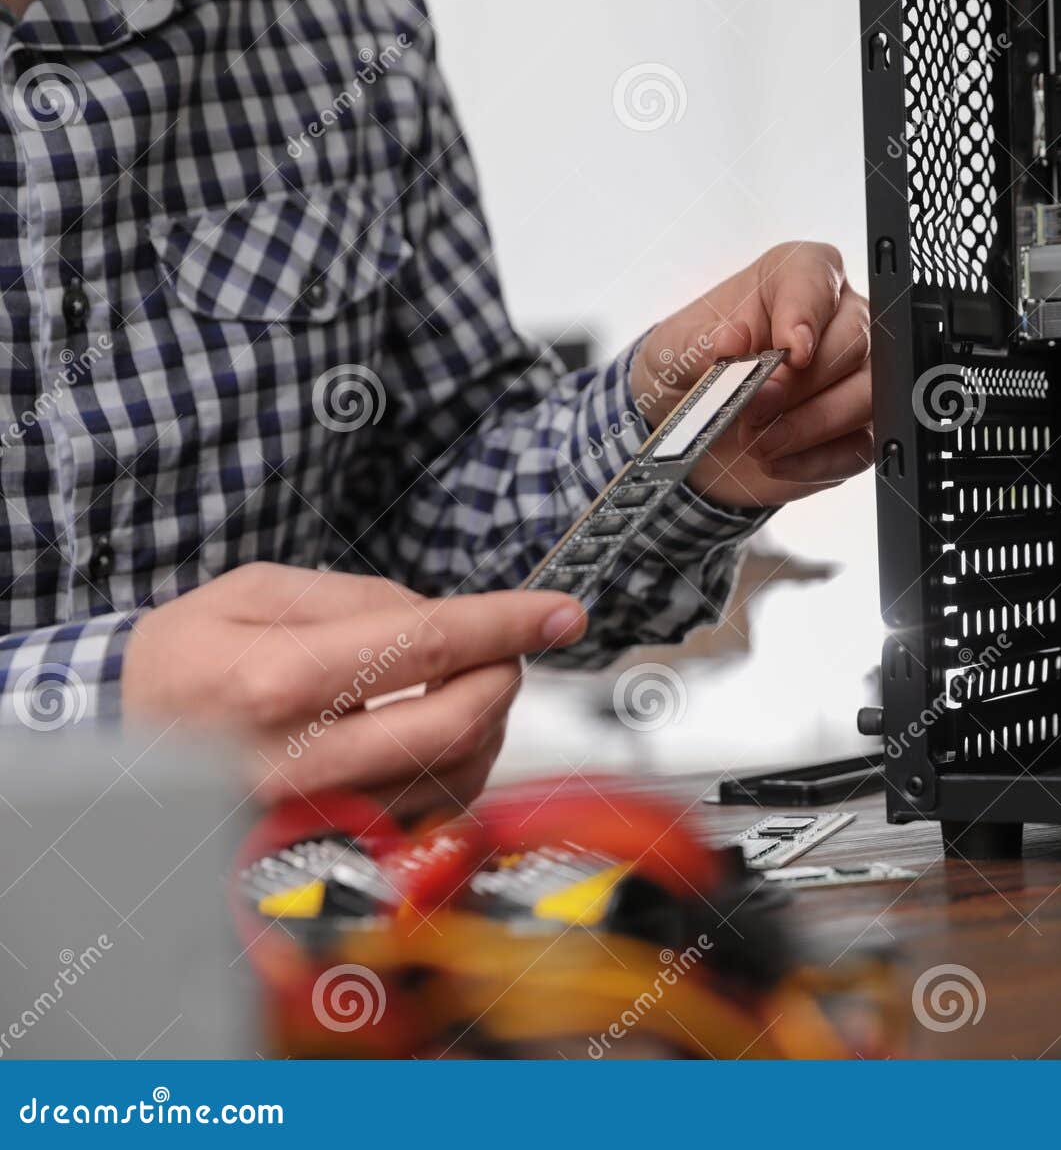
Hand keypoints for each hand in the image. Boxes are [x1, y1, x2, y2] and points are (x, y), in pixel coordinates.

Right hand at [122, 563, 587, 820]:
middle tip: (510, 645)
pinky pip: (431, 813)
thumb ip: (356, 596)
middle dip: (506, 675)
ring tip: (472, 681)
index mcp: (273, 681)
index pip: (426, 645)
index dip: (507, 622)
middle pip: (453, 723)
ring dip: (490, 721)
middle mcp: (294, 761)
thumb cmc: (186, 662)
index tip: (560, 612)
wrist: (119, 743)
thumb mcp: (251, 592)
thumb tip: (443, 616)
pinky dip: (464, 765)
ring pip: (452, 776)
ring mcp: (313, 817)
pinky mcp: (328, 850)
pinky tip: (449, 729)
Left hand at [630, 241, 872, 508]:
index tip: (789, 350)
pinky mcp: (856, 429)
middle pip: (853, 341)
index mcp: (794, 277)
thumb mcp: (674, 349)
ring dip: (810, 425)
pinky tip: (775, 461)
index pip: (817, 277)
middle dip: (802, 382)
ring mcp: (855, 375)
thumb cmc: (694, 366)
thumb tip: (732, 339)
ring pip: (866, 395)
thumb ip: (699, 342)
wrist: (695, 425)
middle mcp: (837, 319)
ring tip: (759, 441)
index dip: (807, 314)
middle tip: (756, 406)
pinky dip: (814, 461)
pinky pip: (857, 446)